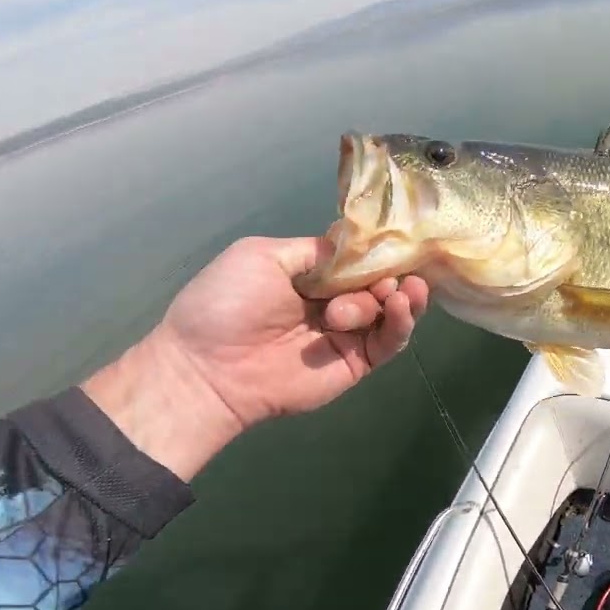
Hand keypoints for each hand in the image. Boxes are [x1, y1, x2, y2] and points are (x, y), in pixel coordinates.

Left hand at [84, 236, 428, 479]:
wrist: (208, 368)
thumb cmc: (226, 303)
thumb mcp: (263, 256)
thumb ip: (313, 251)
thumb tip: (354, 250)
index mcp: (310, 276)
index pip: (356, 259)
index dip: (376, 251)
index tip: (394, 241)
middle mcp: (332, 302)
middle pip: (379, 283)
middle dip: (390, 274)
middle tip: (391, 275)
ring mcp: (346, 334)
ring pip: (390, 312)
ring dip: (401, 297)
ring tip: (395, 292)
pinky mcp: (355, 364)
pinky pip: (389, 343)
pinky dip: (401, 323)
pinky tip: (400, 304)